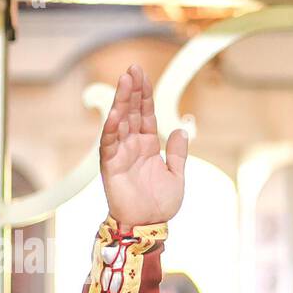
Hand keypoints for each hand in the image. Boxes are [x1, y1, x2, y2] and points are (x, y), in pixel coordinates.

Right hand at [99, 64, 187, 227]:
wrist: (149, 224)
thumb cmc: (160, 203)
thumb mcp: (177, 175)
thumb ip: (178, 153)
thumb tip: (182, 130)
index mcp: (148, 145)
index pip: (146, 114)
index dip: (145, 94)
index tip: (143, 74)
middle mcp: (133, 145)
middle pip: (132, 112)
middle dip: (133, 90)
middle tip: (133, 68)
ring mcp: (121, 153)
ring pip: (120, 122)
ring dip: (122, 102)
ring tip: (125, 82)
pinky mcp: (111, 166)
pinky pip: (110, 144)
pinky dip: (112, 130)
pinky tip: (116, 114)